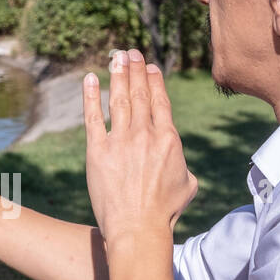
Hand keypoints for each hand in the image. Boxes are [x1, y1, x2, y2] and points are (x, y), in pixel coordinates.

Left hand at [83, 49, 197, 246]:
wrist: (138, 228)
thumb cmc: (164, 212)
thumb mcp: (188, 185)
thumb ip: (183, 165)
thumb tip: (181, 162)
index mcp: (169, 139)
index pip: (160, 102)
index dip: (154, 81)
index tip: (149, 66)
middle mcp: (145, 135)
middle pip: (139, 94)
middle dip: (135, 70)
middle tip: (130, 52)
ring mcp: (120, 141)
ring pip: (119, 100)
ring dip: (118, 75)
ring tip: (116, 57)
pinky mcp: (97, 151)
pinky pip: (93, 118)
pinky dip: (91, 96)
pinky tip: (90, 79)